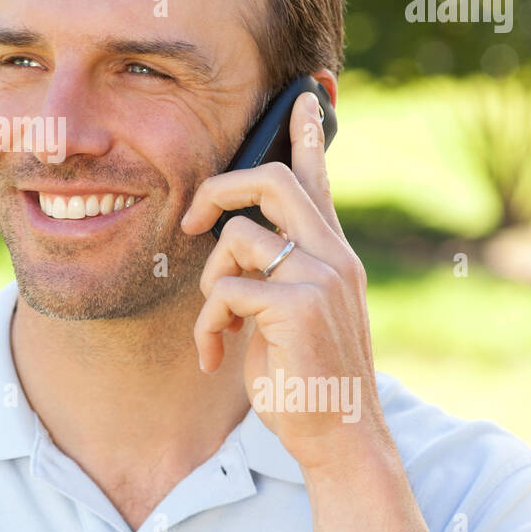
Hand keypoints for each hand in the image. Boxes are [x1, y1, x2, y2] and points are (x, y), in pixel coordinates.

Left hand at [180, 90, 389, 473]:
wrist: (340, 436)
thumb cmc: (307, 376)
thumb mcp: (292, 313)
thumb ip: (275, 273)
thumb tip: (234, 242)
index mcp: (331, 254)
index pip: (318, 180)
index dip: (308, 135)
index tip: (304, 95)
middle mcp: (333, 256)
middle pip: (272, 182)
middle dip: (219, 189)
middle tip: (191, 220)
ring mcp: (320, 277)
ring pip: (236, 239)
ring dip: (208, 288)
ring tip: (215, 329)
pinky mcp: (298, 305)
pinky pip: (224, 291)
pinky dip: (207, 325)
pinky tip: (216, 356)